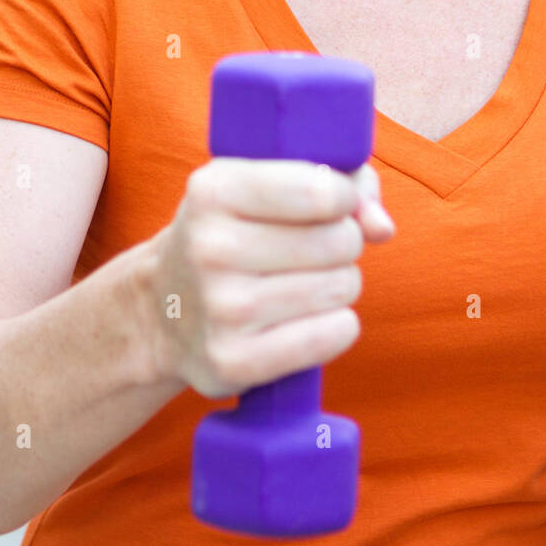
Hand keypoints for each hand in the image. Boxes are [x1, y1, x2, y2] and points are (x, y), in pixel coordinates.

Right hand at [146, 158, 394, 396]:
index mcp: (215, 189)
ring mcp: (220, 309)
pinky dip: (337, 327)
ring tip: (303, 283)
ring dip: (339, 284)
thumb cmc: (236, 231)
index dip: (345, 199)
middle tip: (311, 250)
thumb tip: (382, 227)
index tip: (329, 206)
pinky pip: (333, 335)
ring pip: (343, 287)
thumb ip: (344, 183)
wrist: (162, 308)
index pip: (324, 190)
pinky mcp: (232, 362)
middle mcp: (211, 246)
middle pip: (340, 240)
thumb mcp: (268, 184)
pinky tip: (308, 319)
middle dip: (343, 243)